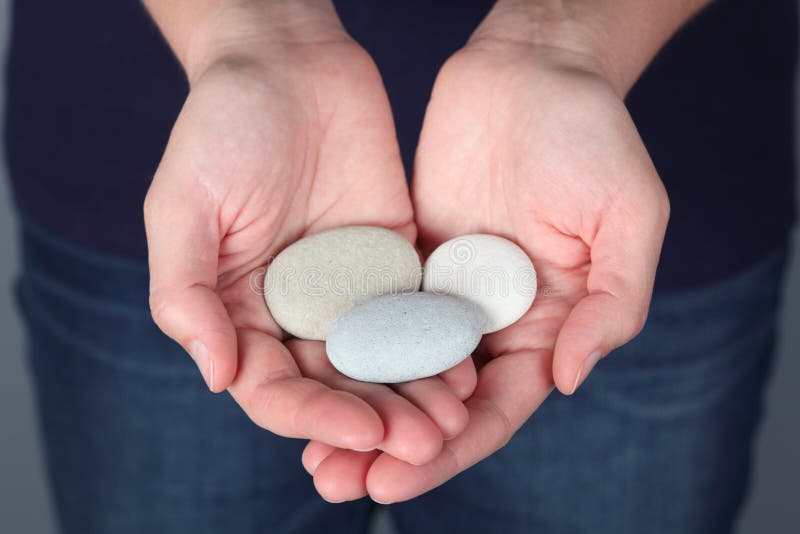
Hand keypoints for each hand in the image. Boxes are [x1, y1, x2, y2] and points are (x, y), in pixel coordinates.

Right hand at [144, 4, 473, 485]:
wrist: (288, 65)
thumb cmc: (221, 129)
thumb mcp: (183, 207)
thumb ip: (187, 291)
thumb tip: (216, 375)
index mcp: (240, 314)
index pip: (275, 390)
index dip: (315, 420)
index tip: (363, 432)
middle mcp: (295, 314)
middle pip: (338, 389)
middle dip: (378, 421)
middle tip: (424, 445)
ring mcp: (348, 292)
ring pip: (382, 363)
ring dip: (415, 396)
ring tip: (453, 422)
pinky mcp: (392, 264)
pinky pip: (416, 314)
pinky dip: (438, 346)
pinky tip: (467, 368)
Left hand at [305, 39, 667, 501]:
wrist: (532, 69)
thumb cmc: (593, 137)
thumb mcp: (627, 217)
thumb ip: (611, 303)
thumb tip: (569, 379)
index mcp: (549, 326)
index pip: (497, 409)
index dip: (449, 449)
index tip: (395, 479)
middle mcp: (493, 320)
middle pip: (438, 403)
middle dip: (389, 448)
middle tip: (334, 483)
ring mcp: (447, 291)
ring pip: (399, 368)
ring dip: (358, 410)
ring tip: (310, 455)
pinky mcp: (410, 258)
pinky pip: (374, 312)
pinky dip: (346, 350)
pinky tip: (305, 377)